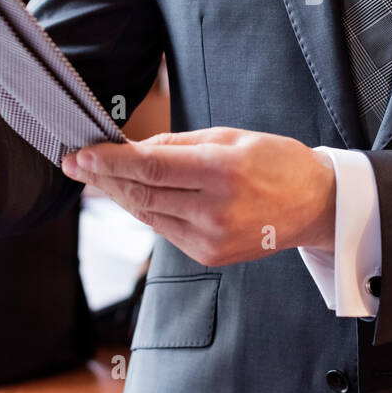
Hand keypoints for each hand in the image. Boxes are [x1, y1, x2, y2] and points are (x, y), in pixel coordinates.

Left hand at [61, 126, 336, 265]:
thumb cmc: (276, 162)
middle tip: (76, 163)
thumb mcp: (230, 137)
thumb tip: (133, 149)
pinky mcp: (208, 256)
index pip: (150, 167)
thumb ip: (178, 144)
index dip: (110, 161)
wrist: (315, 204)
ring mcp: (210, 239)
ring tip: (97, 176)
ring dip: (118, 194)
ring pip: (147, 214)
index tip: (81, 154)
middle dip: (103, 177)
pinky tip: (132, 194)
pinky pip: (163, 229)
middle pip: (141, 192)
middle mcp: (214, 210)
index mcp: (222, 171)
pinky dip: (144, 209)